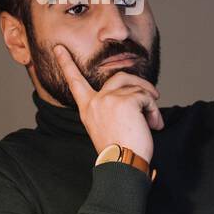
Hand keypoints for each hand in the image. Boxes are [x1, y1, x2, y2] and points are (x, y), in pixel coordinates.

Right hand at [52, 44, 163, 162]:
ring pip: (137, 88)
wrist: (122, 165)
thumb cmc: (119, 151)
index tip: (58, 48)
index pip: (75, 81)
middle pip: (120, 77)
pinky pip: (146, 97)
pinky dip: (154, 110)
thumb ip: (111, 107)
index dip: (66, 63)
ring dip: (150, 104)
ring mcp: (109, 99)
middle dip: (140, 83)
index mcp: (87, 108)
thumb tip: (134, 94)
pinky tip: (153, 125)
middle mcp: (95, 101)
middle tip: (155, 96)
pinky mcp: (125, 101)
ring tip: (153, 121)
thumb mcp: (107, 126)